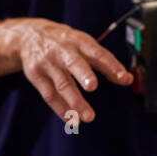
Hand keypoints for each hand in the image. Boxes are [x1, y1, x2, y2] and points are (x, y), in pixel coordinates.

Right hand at [8, 18, 131, 122]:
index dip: (111, 66)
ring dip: (75, 102)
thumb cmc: (65, 43)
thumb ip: (104, 62)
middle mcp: (62, 51)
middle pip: (74, 63)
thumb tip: (127, 79)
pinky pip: (49, 95)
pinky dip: (61, 109)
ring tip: (88, 117)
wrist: (29, 36)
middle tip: (92, 86)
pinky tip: (71, 120)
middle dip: (83, 74)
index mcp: (79, 41)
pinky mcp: (36, 76)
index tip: (124, 78)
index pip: (98, 53)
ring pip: (62, 84)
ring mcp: (47, 63)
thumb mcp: (84, 44)